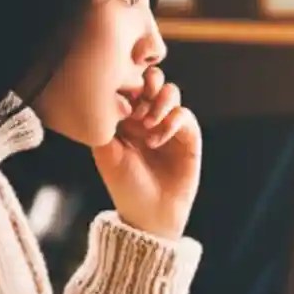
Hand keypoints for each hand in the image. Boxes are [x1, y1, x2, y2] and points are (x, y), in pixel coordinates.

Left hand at [92, 65, 200, 240]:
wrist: (151, 213)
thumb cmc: (124, 186)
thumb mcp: (105, 152)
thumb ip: (106, 122)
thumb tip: (113, 95)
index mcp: (125, 117)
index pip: (128, 84)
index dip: (125, 82)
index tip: (119, 100)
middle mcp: (147, 117)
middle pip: (152, 80)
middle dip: (146, 82)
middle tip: (138, 101)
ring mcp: (169, 125)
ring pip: (171, 92)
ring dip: (159, 101)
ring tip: (148, 124)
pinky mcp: (188, 137)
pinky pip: (184, 115)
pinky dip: (171, 122)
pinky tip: (156, 140)